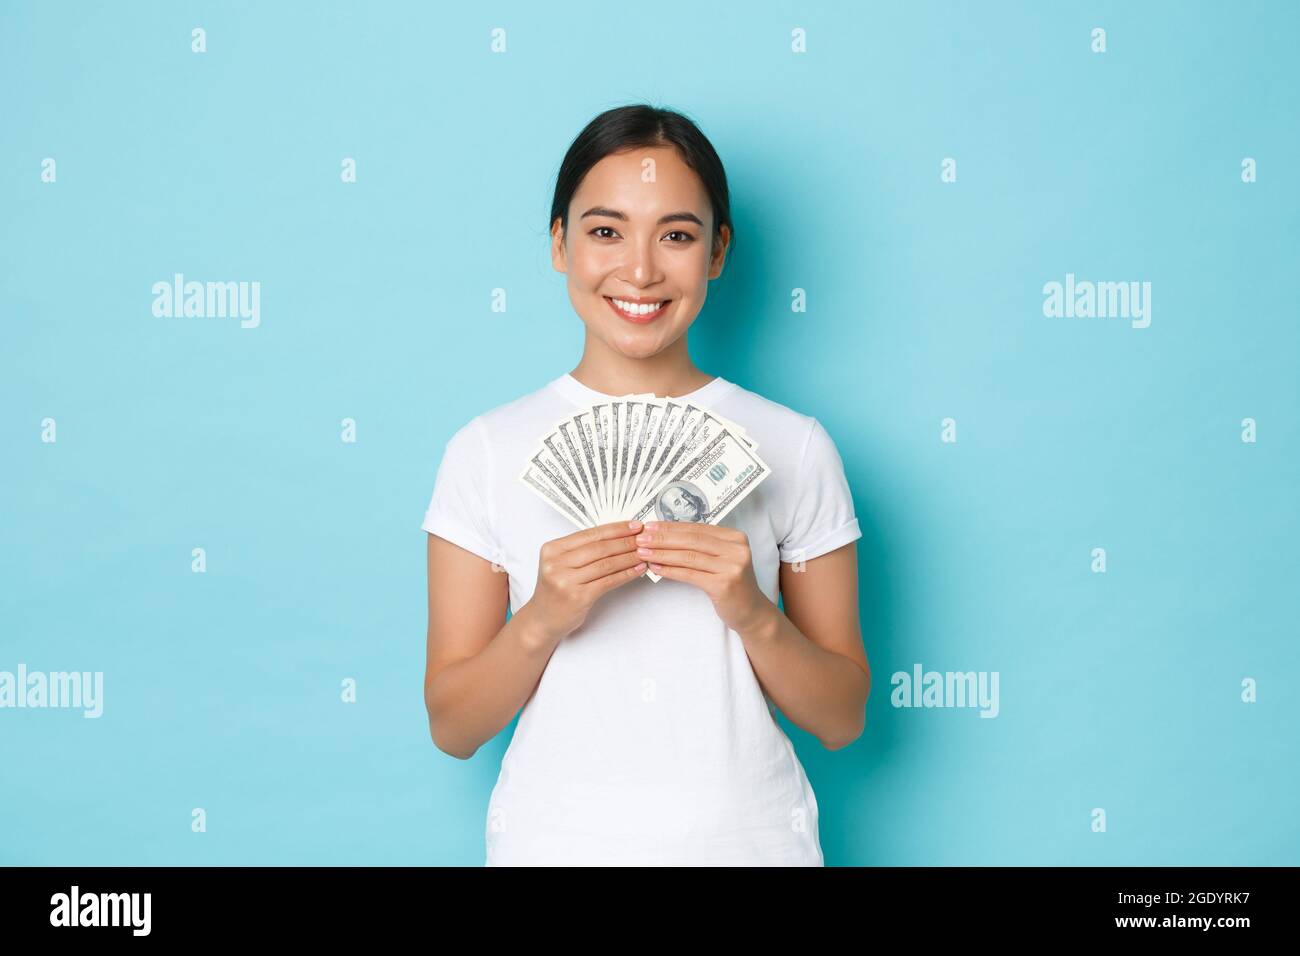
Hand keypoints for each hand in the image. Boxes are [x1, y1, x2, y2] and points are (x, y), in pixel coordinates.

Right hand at [524, 520, 648, 644]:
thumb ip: (583, 550)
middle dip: (625, 542)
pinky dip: (626, 574)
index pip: (590, 534)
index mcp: (553, 549)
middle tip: (644, 538)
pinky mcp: (578, 596)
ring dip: (629, 558)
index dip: (615, 529)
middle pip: (599, 548)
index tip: (633, 526)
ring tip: (644, 553)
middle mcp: (556, 563)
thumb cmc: (556, 589)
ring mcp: (565, 580)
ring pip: (606, 564)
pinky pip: (608, 581)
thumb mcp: (561, 564)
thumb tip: (618, 536)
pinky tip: (637, 570)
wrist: (543, 618)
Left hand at [634, 521, 772, 631]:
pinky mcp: (724, 584)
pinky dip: (670, 571)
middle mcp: (736, 549)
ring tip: (643, 553)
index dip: (671, 527)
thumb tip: (665, 535)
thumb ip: (701, 546)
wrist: (751, 611)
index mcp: (735, 537)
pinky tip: (656, 569)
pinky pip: (690, 574)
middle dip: (663, 538)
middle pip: (692, 540)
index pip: (696, 528)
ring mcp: (732, 566)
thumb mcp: (721, 559)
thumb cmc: (731, 584)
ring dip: (662, 554)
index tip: (649, 527)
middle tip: (641, 538)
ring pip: (689, 556)